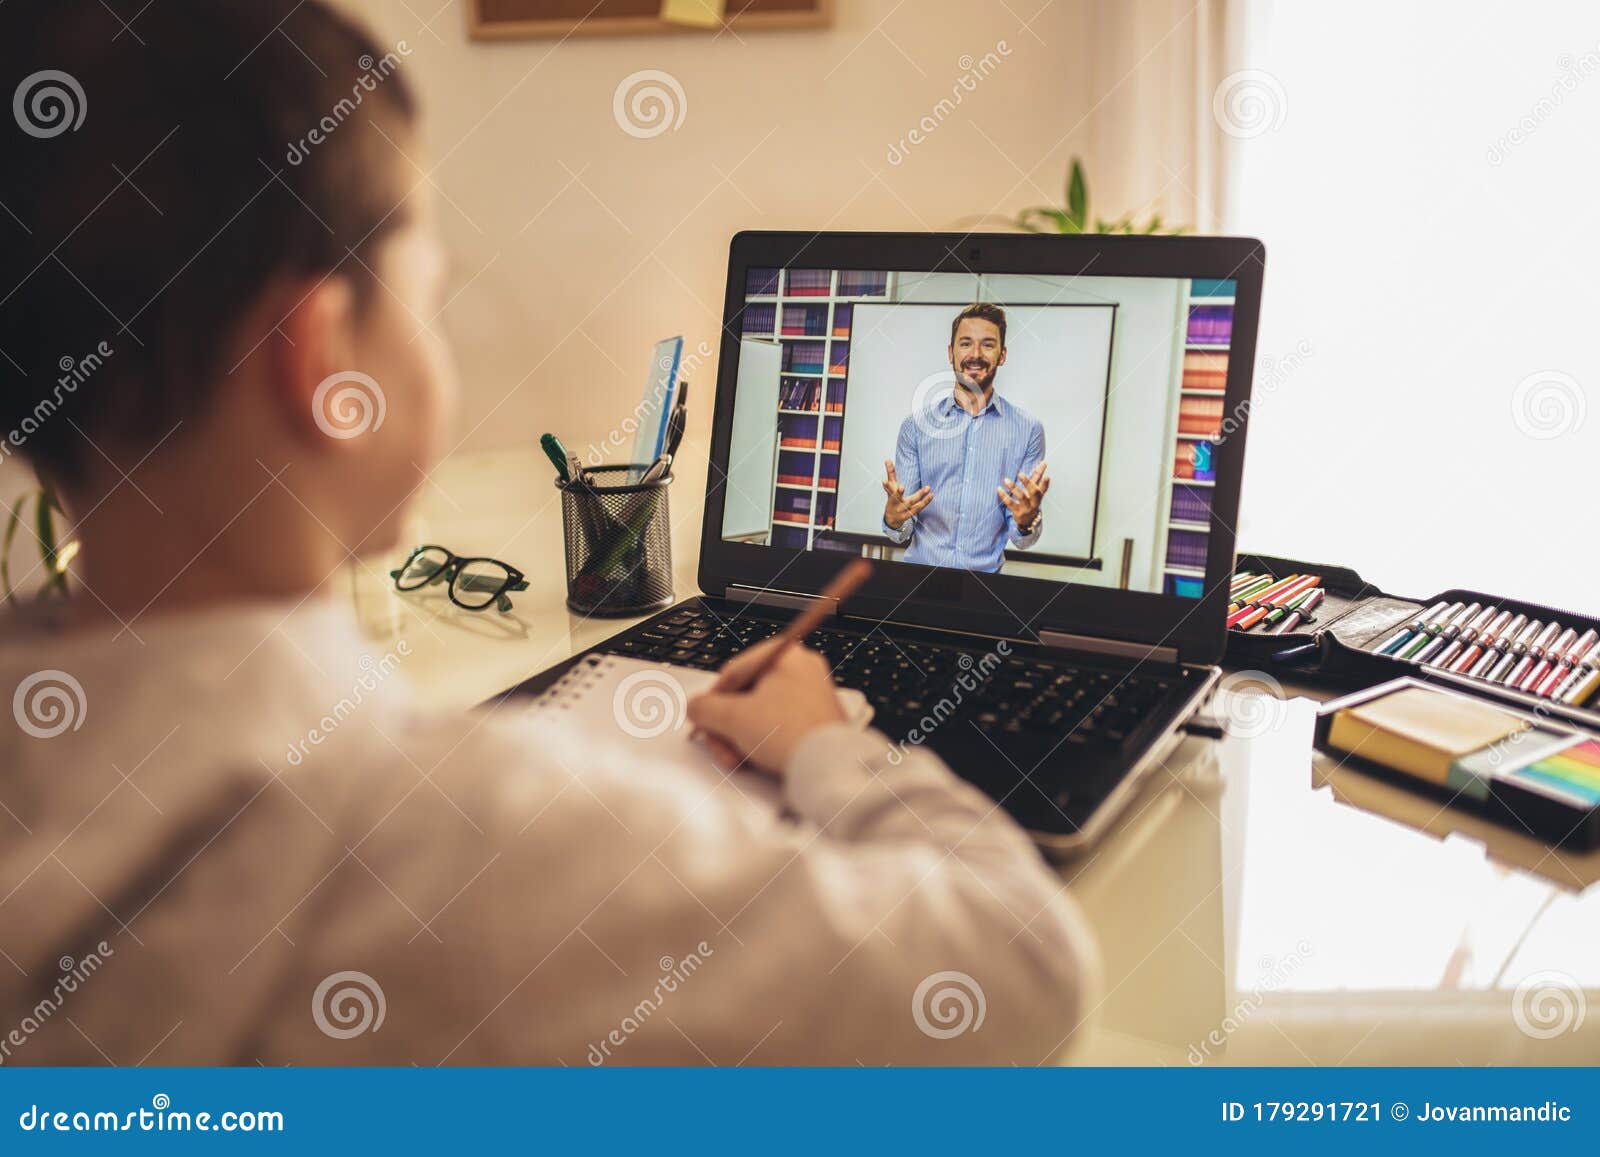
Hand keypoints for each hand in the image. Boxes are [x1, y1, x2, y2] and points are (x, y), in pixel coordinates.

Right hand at [687, 640, 845, 773]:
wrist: (828, 766)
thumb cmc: (792, 733)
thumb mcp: (733, 718)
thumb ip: (704, 708)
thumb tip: (696, 707)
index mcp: (786, 655)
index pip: (735, 670)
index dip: (713, 697)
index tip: (704, 715)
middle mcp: (803, 671)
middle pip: (747, 694)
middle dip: (727, 724)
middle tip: (718, 741)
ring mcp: (812, 696)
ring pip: (762, 713)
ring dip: (740, 737)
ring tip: (736, 756)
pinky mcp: (817, 721)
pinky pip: (780, 726)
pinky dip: (762, 741)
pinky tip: (754, 759)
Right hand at [882, 459, 931, 530]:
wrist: (892, 518)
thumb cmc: (893, 499)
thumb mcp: (891, 486)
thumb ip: (890, 473)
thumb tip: (887, 459)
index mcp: (890, 495)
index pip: (888, 489)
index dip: (886, 485)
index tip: (884, 481)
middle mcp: (895, 503)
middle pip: (897, 497)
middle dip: (898, 493)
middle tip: (901, 487)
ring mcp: (902, 509)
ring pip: (911, 502)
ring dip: (919, 495)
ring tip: (927, 488)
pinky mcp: (910, 514)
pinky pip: (918, 507)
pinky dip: (925, 501)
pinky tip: (931, 495)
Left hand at [997, 462, 1048, 531]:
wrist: (1028, 521)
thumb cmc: (1030, 501)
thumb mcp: (1035, 490)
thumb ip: (1037, 476)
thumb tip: (1044, 462)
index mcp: (1039, 496)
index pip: (1043, 488)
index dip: (1045, 483)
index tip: (1047, 476)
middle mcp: (1034, 502)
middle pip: (1034, 492)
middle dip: (1027, 482)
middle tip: (1020, 473)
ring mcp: (1026, 508)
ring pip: (1021, 497)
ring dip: (1014, 488)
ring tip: (1006, 480)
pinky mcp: (1017, 512)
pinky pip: (1010, 503)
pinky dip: (1004, 496)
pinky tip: (999, 489)